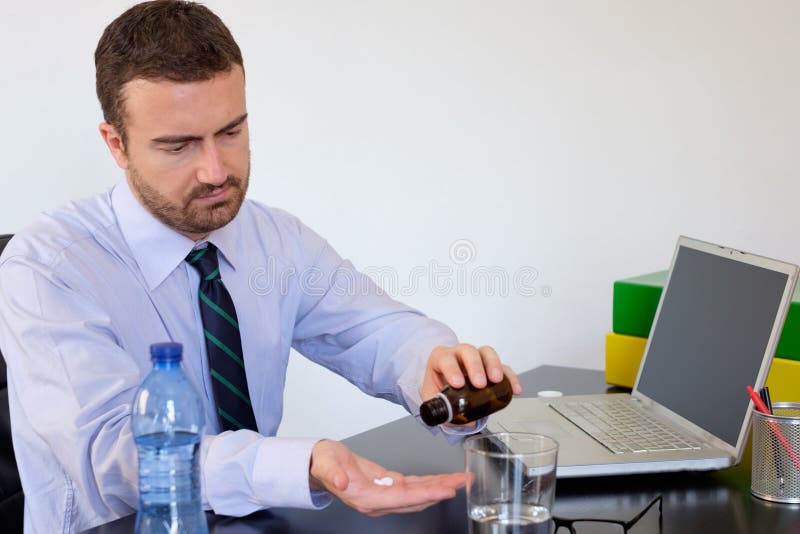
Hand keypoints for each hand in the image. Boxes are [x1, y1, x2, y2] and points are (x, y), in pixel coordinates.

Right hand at [309, 440, 465, 515]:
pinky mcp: (388, 486)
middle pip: (417, 498)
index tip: (447, 490)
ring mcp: (384, 496)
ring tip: (460, 479)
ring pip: (418, 493)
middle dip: (442, 490)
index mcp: (366, 498)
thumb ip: (334, 475)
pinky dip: (430, 482)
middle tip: (464, 482)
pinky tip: (443, 479)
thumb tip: (343, 483)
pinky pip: (413, 487)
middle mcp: (379, 502)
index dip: (426, 493)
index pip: (403, 498)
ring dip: (440, 487)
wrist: (320, 464)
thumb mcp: (325, 464)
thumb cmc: (324, 462)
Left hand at [422, 344, 522, 404]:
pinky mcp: (491, 365)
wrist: (445, 383)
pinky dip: (510, 377)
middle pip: (468, 351)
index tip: (458, 384)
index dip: (452, 369)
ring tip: (497, 381)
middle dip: (475, 366)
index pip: (445, 358)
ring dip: (493, 365)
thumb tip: (466, 422)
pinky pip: (503, 366)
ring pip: (486, 352)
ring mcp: (476, 357)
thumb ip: (444, 411)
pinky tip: (515, 389)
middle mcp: (459, 354)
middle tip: (479, 384)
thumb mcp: (433, 398)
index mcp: (441, 359)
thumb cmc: (438, 386)